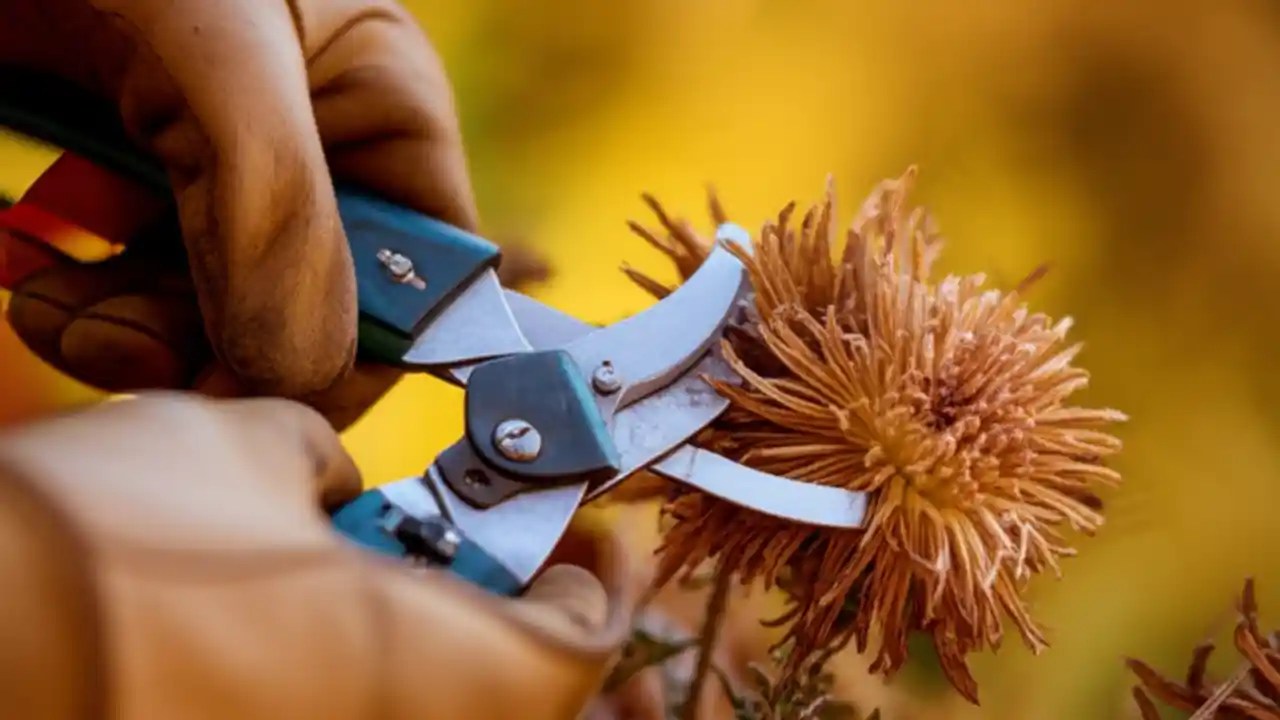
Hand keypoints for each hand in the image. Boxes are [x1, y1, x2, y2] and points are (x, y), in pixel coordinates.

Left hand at [0, 0, 476, 427]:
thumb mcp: (213, 49)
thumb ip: (279, 205)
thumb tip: (300, 366)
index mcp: (379, 100)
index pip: (425, 272)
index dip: (356, 349)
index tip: (251, 386)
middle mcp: (313, 147)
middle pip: (311, 310)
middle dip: (216, 345)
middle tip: (116, 338)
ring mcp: (219, 168)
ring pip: (217, 316)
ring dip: (134, 335)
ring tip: (55, 302)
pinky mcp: (133, 184)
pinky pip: (137, 291)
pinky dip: (86, 307)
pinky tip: (37, 276)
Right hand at [0, 393, 633, 718]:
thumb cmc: (103, 544)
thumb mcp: (244, 449)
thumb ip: (321, 460)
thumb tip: (329, 481)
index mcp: (447, 679)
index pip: (579, 643)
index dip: (594, 576)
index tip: (587, 532)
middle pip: (508, 689)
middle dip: (499, 607)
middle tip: (466, 538)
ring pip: (420, 707)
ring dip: (418, 641)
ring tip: (362, 568)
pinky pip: (341, 714)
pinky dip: (347, 673)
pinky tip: (282, 618)